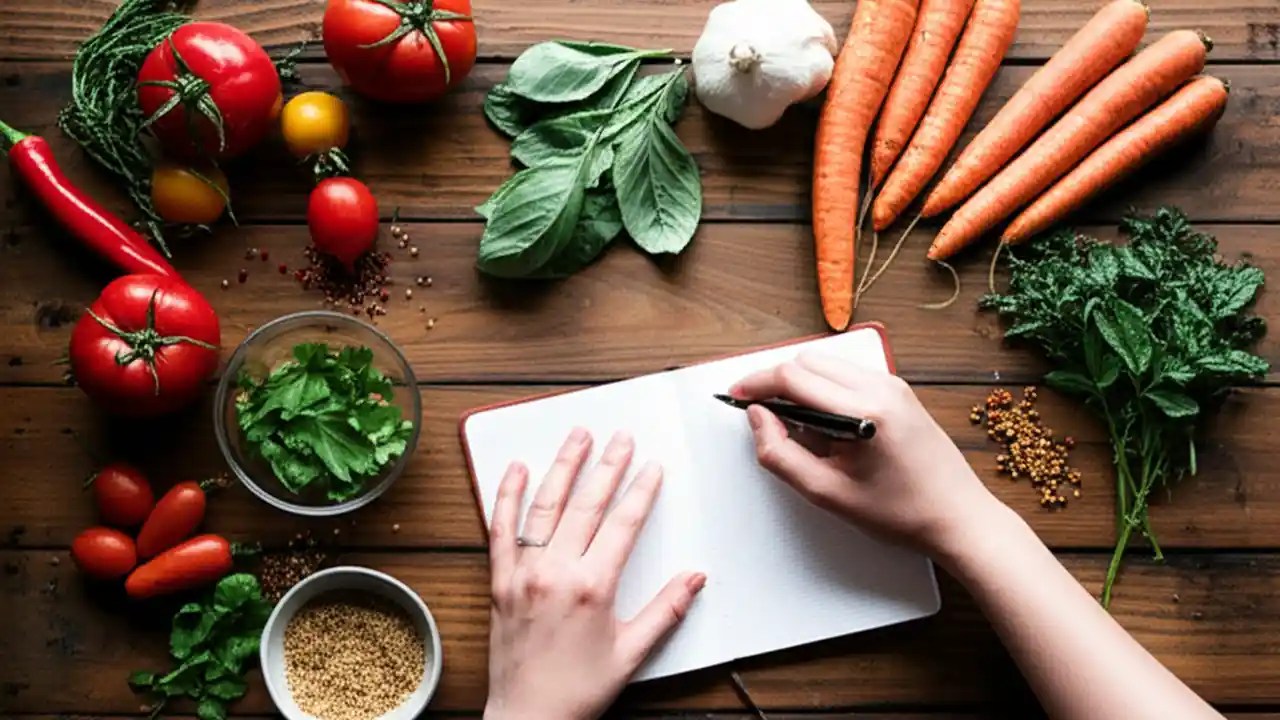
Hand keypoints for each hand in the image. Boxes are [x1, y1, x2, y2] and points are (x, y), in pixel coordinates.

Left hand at [484, 429, 706, 719]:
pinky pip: (500, 529)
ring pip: (545, 507)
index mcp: (592, 588)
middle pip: (586, 505)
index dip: (640, 492)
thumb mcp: (632, 653)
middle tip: (622, 438)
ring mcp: (523, 573)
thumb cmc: (578, 691)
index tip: (652, 467)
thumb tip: (696, 578)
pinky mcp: (499, 581)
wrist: (528, 718)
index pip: (622, 525)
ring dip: (563, 467)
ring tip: (577, 436)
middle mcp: (556, 573)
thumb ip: (666, 610)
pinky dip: (506, 496)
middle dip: (608, 467)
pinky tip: (516, 469)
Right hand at [730, 352, 1007, 557]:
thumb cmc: (901, 513)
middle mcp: (881, 387)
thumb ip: (781, 454)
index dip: (757, 383)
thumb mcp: (828, 493)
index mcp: (865, 410)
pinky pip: (847, 375)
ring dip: (800, 385)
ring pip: (826, 364)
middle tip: (762, 417)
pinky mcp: (899, 391)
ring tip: (795, 428)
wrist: (958, 517)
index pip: (794, 376)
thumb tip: (757, 417)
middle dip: (776, 382)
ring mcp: (893, 385)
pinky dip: (823, 389)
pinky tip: (823, 425)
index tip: (736, 397)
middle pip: (807, 361)